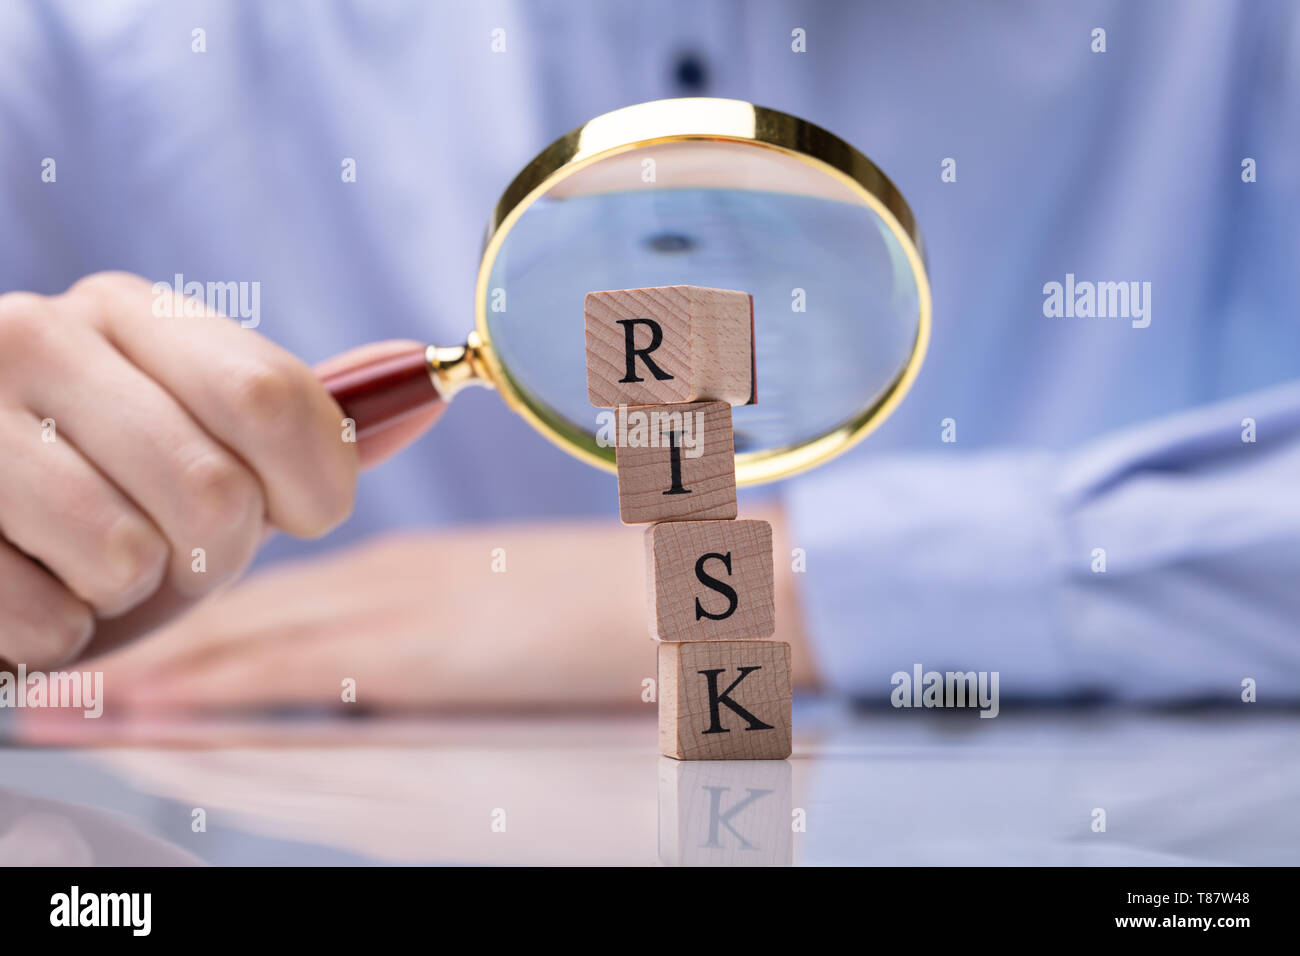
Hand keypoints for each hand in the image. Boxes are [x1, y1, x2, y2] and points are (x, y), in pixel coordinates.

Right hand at [0, 272, 357, 666]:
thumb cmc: (110, 490)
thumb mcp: (211, 443)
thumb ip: (312, 425)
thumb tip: (429, 393)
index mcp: (128, 311)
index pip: (273, 397)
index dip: (315, 485)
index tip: (303, 513)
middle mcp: (36, 335)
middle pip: (213, 490)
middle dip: (217, 553)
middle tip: (172, 545)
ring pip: (126, 556)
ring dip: (130, 592)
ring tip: (89, 559)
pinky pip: (47, 620)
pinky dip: (59, 634)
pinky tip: (28, 581)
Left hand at [80, 505, 814, 713]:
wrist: (693, 581)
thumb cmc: (627, 599)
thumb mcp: (526, 615)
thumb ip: (455, 635)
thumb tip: (397, 672)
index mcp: (418, 570)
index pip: (285, 600)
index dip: (202, 623)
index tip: (137, 650)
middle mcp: (393, 578)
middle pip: (251, 612)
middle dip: (159, 645)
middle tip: (73, 677)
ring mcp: (400, 605)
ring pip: (249, 635)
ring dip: (163, 666)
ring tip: (83, 694)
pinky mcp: (416, 645)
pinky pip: (288, 668)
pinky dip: (213, 685)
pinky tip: (156, 702)